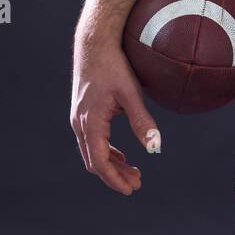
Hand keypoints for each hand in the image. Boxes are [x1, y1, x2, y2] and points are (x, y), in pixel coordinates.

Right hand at [70, 36, 159, 194]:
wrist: (94, 44)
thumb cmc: (114, 66)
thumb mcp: (131, 94)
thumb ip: (143, 122)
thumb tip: (156, 148)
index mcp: (90, 122)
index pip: (99, 162)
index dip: (114, 179)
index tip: (130, 190)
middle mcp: (80, 123)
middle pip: (95, 161)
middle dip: (115, 175)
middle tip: (137, 183)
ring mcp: (79, 118)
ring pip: (93, 151)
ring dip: (112, 164)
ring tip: (134, 172)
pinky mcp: (83, 113)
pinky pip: (92, 140)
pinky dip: (107, 152)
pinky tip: (123, 154)